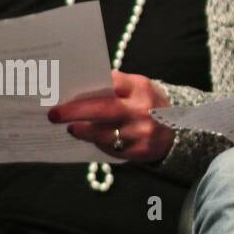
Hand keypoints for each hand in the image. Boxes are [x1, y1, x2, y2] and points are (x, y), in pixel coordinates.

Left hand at [48, 70, 174, 162]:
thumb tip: (80, 87)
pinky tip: (90, 139)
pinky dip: (97, 143)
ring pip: (103, 134)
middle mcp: (142, 109)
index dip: (90, 85)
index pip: (113, 82)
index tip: (67, 88)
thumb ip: (116, 87)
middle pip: (104, 110)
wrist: (178, 131)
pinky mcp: (138, 151)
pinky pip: (110, 149)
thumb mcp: (140, 89)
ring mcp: (140, 132)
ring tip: (70, 128)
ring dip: (83, 131)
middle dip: (76, 111)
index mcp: (141, 88)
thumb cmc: (149, 105)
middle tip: (54, 114)